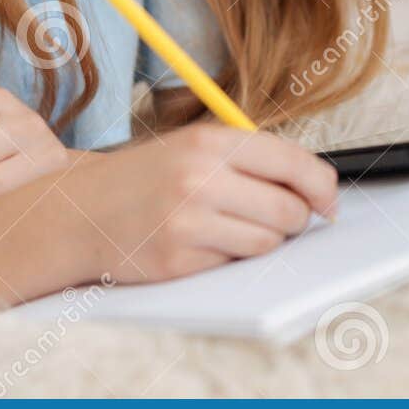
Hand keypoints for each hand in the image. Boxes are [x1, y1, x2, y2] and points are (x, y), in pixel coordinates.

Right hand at [60, 124, 338, 284]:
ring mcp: (189, 222)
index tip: (329, 202)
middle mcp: (201, 178)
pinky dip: (228, 260)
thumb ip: (249, 160)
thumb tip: (313, 191)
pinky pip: (233, 266)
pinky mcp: (179, 261)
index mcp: (211, 142)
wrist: (79, 211)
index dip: (322, 186)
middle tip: (277, 219)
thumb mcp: (192, 148)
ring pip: (267, 243)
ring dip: (262, 242)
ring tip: (232, 229)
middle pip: (288, 211)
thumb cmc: (145, 179)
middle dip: (293, 220)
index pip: (293, 163)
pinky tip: (201, 244)